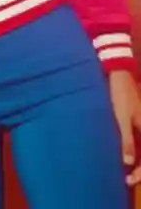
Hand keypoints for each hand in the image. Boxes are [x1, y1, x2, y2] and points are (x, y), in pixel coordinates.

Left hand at [109, 70, 140, 185]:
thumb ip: (126, 140)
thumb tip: (128, 162)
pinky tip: (121, 156)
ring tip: (124, 172)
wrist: (118, 75)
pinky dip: (131, 150)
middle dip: (140, 169)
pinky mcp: (135, 122)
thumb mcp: (121, 118)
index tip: (129, 180)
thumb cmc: (120, 95)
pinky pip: (136, 140)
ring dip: (136, 161)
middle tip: (126, 180)